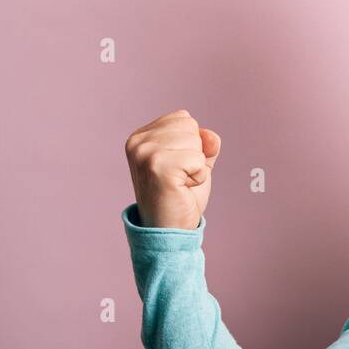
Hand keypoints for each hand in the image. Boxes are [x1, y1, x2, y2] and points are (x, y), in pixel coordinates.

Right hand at [124, 109, 220, 230]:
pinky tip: (182, 188)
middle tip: (179, 177)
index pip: (183, 118)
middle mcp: (138, 142)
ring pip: (195, 140)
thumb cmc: (180, 195)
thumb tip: (210, 136)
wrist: (169, 230)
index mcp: (141, 136)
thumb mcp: (195, 162)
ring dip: (197, 166)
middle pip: (190, 126)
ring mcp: (145, 153)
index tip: (176, 167)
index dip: (191, 144)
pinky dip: (199, 176)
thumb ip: (204, 143)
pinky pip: (198, 159)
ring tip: (180, 183)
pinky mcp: (157, 167)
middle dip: (195, 153)